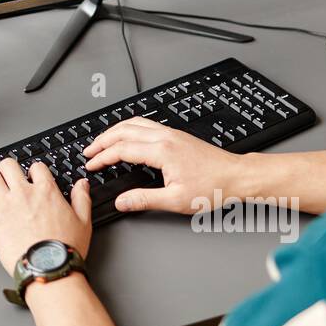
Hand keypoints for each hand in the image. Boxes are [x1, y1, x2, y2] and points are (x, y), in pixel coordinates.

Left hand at [0, 158, 92, 274]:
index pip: (37, 167)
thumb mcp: (84, 222)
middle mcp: (24, 193)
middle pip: (8, 165)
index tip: (33, 178)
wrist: (48, 269)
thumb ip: (82, 199)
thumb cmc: (64, 249)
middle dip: (8, 169)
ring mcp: (6, 205)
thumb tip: (81, 184)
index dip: (35, 171)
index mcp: (46, 191)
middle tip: (10, 178)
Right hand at [83, 117, 246, 213]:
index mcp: (162, 151)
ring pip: (134, 123)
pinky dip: (129, 128)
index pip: (122, 149)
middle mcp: (165, 137)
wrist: (236, 176)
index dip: (103, 157)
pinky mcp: (177, 135)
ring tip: (102, 141)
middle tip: (89, 152)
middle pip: (123, 131)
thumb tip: (122, 201)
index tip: (92, 165)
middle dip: (102, 140)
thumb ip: (144, 200)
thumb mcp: (176, 200)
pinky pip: (145, 124)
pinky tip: (128, 135)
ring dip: (114, 131)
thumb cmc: (213, 187)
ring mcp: (171, 133)